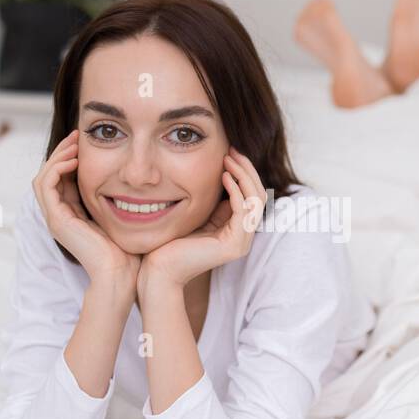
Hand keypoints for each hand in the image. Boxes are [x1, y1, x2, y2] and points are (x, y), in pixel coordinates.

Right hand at [33, 129, 142, 294]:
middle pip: (50, 174)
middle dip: (62, 151)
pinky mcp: (57, 220)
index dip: (71, 156)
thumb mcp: (124, 214)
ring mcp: (56, 219)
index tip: (86, 141)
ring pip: (43, 176)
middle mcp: (61, 215)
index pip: (63, 177)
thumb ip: (121, 197)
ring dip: (57, 156)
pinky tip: (74, 159)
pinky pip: (45, 185)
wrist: (123, 275)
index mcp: (74, 214)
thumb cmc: (129, 250)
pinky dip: (56, 168)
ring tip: (75, 143)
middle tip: (78, 135)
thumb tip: (136, 177)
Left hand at [138, 146, 265, 295]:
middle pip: (259, 194)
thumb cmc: (172, 240)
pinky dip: (236, 190)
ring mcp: (242, 242)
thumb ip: (214, 200)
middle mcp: (244, 236)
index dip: (244, 171)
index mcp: (237, 228)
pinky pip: (244, 210)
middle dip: (247, 169)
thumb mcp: (198, 213)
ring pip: (256, 200)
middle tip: (232, 150)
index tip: (230, 151)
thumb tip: (223, 171)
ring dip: (244, 175)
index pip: (252, 194)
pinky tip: (224, 176)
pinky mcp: (234, 244)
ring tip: (228, 159)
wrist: (159, 268)